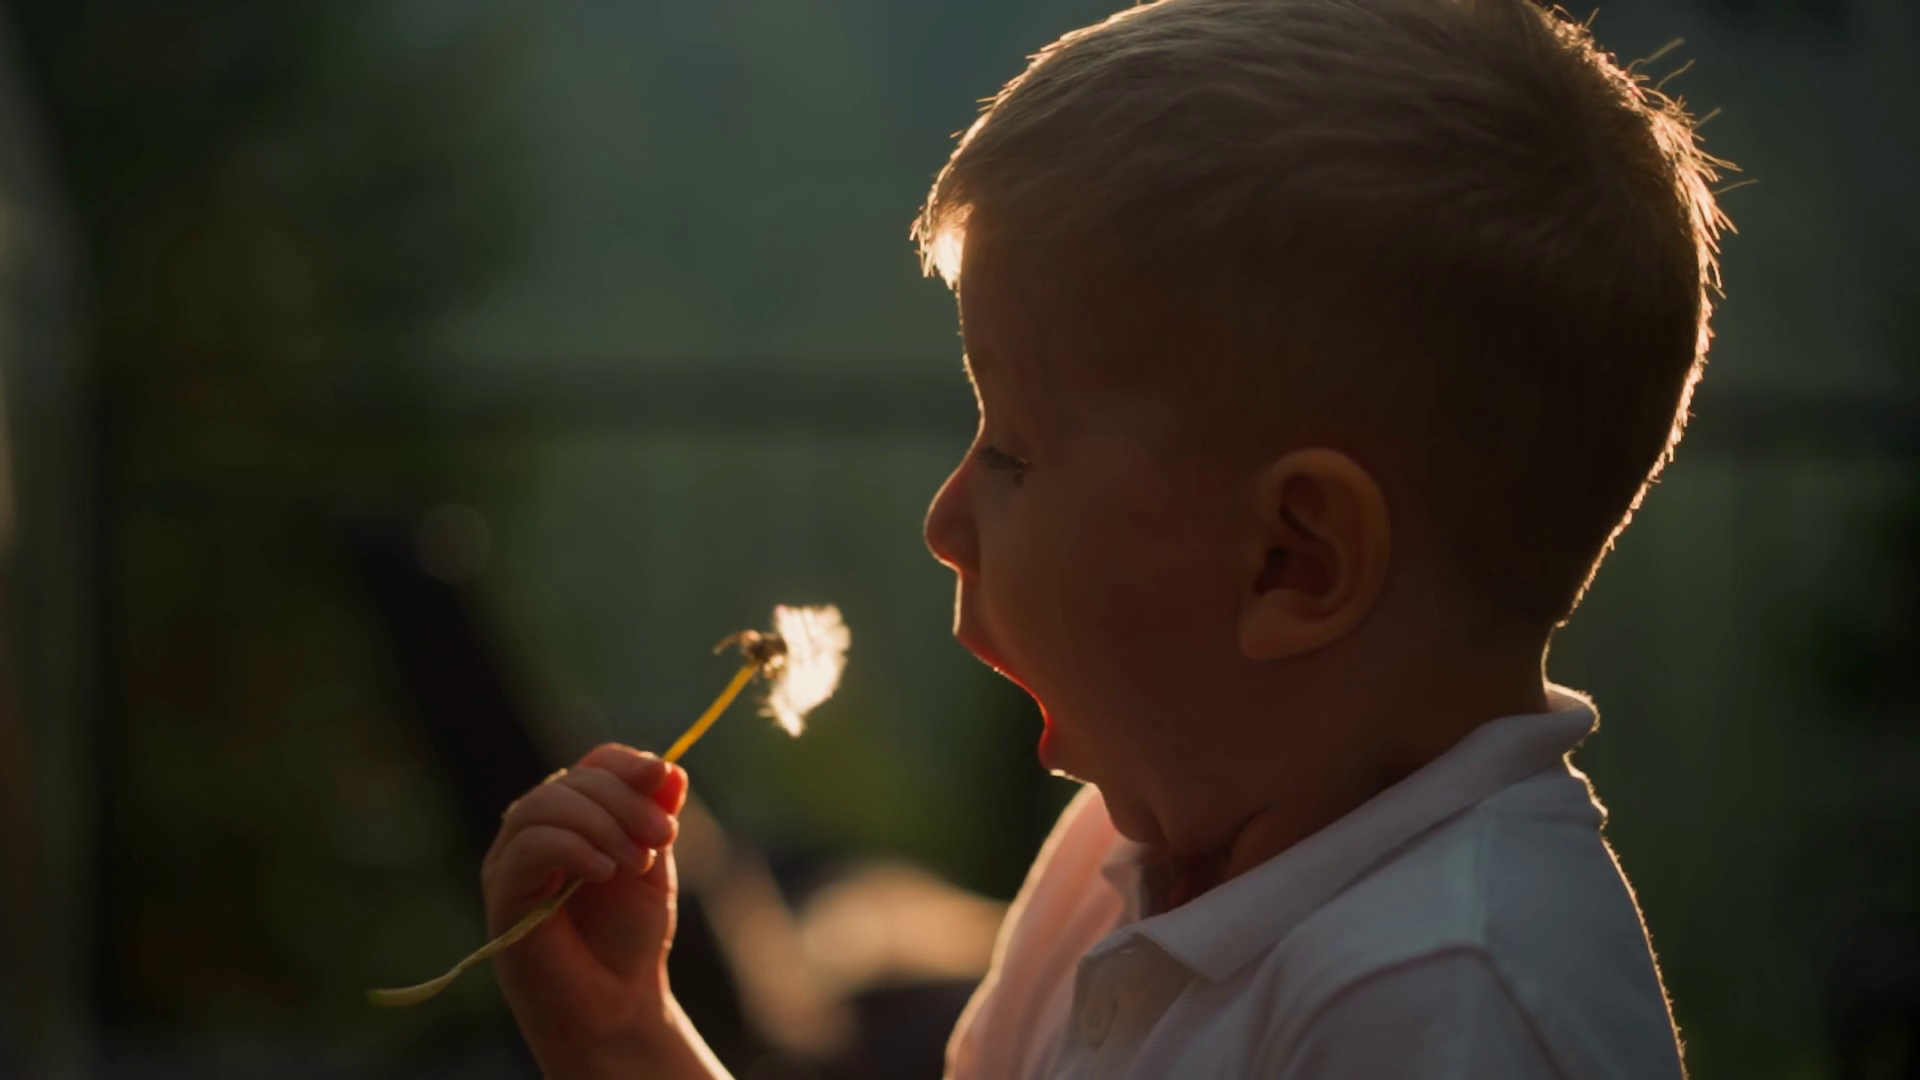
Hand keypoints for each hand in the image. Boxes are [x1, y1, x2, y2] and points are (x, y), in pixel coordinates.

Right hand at [483, 743, 691, 1076]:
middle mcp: (535, 831)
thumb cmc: (628, 934)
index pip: (593, 765)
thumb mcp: (652, 863)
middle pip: (572, 781)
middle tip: (664, 836)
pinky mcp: (501, 894)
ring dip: (601, 824)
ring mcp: (511, 861)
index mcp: (573, 817)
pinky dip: (572, 848)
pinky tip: (604, 872)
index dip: (626, 765)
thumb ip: (654, 815)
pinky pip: (529, 847)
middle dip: (624, 801)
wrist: (614, 1003)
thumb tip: (667, 768)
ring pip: (544, 806)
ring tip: (636, 862)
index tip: (661, 778)